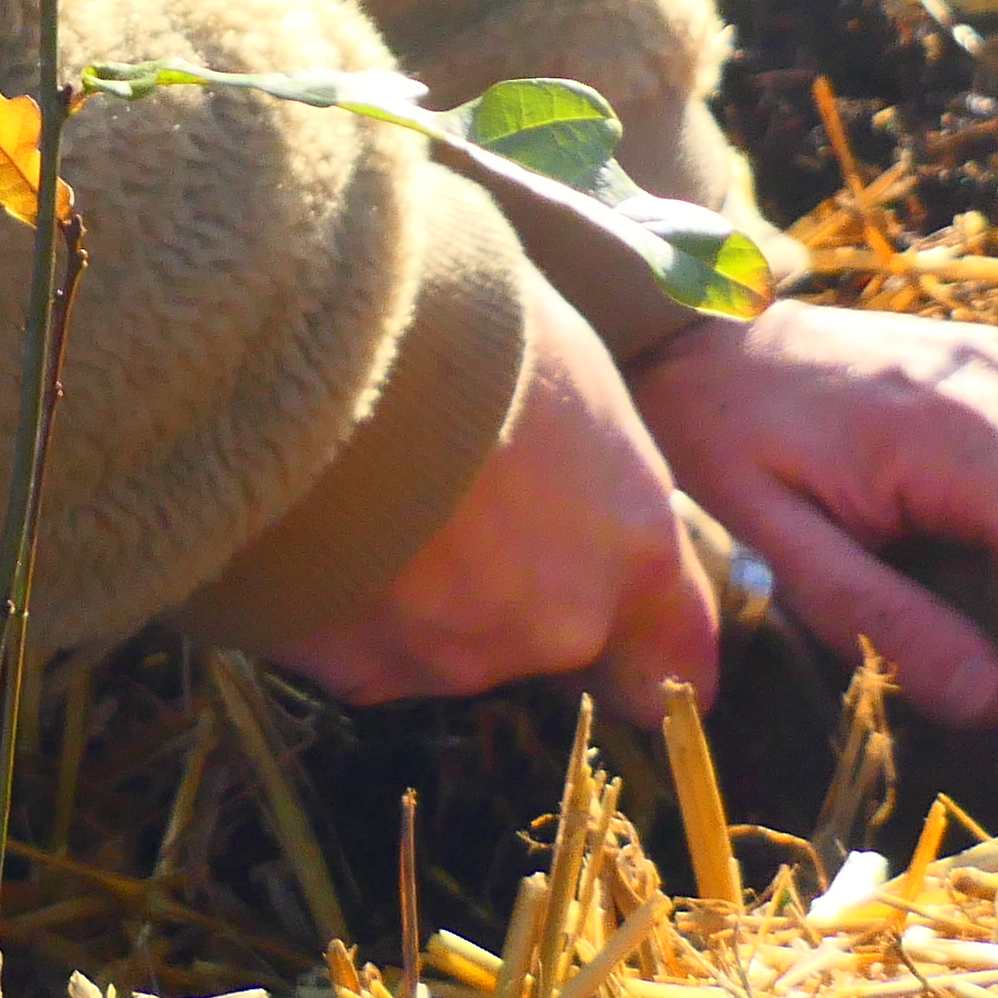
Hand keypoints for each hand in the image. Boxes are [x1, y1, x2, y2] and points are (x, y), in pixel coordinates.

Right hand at [274, 300, 723, 711]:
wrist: (334, 352)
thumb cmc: (467, 328)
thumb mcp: (569, 374)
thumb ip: (590, 463)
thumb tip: (571, 458)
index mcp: (631, 545)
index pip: (680, 653)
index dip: (653, 650)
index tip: (632, 646)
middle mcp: (558, 623)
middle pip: (547, 633)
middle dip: (509, 587)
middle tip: (454, 505)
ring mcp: (454, 657)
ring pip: (446, 639)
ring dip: (419, 589)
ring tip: (370, 497)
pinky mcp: (355, 668)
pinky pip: (356, 644)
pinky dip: (342, 599)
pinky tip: (317, 526)